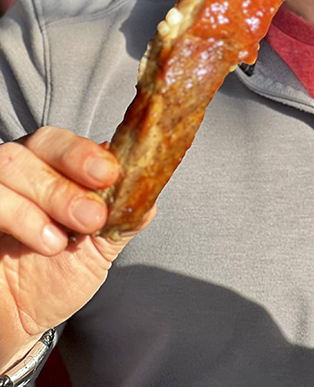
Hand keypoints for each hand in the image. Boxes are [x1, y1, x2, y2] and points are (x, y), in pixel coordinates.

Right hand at [0, 126, 153, 368]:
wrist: (18, 322)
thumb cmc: (57, 276)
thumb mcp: (99, 248)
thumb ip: (122, 218)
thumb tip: (149, 192)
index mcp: (51, 166)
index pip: (62, 140)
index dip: (84, 151)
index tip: (110, 173)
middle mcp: (19, 170)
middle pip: (36, 145)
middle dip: (68, 179)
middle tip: (93, 216)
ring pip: (9, 165)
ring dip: (47, 198)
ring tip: (65, 240)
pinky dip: (20, 216)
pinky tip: (45, 244)